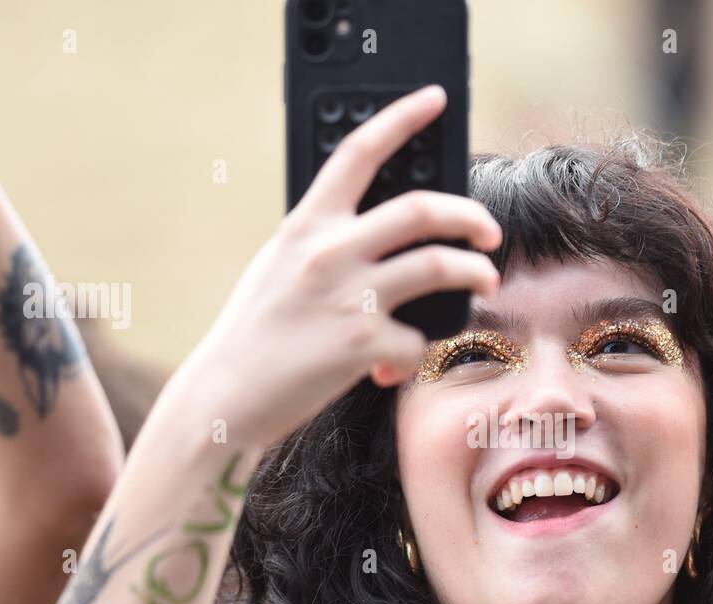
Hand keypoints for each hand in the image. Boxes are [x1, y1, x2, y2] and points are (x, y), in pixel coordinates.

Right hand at [183, 84, 501, 446]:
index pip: (358, 152)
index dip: (401, 118)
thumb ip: (323, 245)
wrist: (225, 396)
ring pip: (439, 265)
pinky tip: (393, 370)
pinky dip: (413, 356)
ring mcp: (348, 296)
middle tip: (488, 230)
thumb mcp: (279, 268)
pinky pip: (416, 340)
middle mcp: (329, 251)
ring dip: (474, 273)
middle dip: (470, 215)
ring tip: (484, 280)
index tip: (435, 98)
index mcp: (307, 225)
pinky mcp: (362, 344)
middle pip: (422, 208)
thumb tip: (379, 241)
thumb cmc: (255, 335)